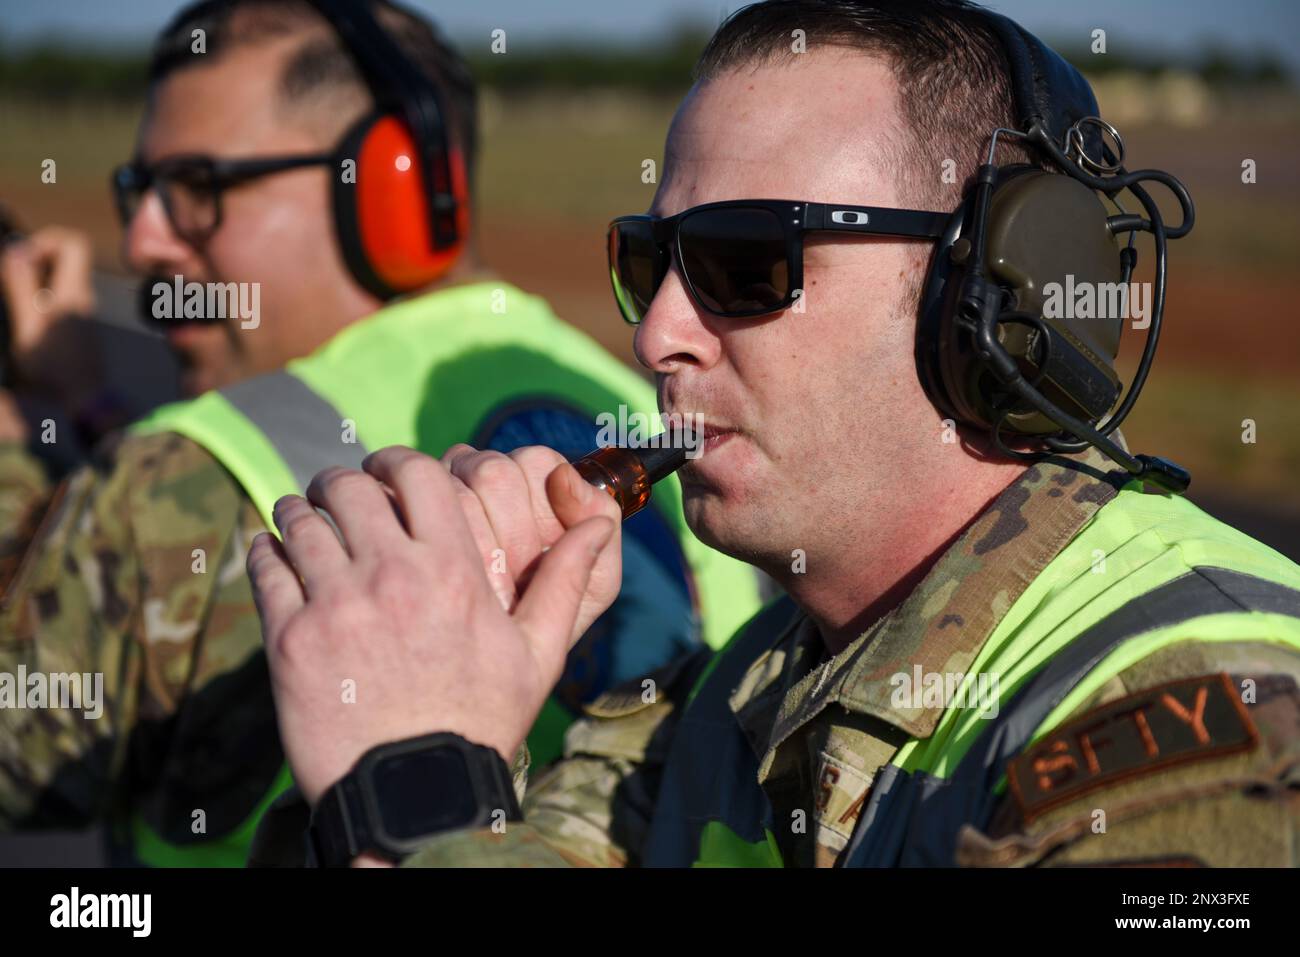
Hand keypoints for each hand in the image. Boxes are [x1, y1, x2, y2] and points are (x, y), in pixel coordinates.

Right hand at [0, 226, 101, 409]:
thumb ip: (21, 287)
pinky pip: (60, 293)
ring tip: (15, 297)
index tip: (22, 257)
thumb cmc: (53, 365)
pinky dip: (41, 293)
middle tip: (13, 275)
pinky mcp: (78, 320)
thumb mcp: (27, 325)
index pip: (74, 243)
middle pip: (66, 256)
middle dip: (36, 256)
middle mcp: (83, 295)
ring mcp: (82, 308)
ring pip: (62, 275)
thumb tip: (16, 251)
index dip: (46, 239)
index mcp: (72, 291)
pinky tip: (26, 313)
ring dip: (35, 276)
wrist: (83, 395)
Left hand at [246, 444, 621, 808]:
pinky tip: (274, 553)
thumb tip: (602, 526)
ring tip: (301, 520)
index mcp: (452, 570)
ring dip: (299, 512)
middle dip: (339, 482)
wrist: (416, 796)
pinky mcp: (291, 639)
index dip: (395, 461)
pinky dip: (266, 550)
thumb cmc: (480, 724)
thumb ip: (565, 581)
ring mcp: (336, 606)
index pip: (415, 473)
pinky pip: (266, 567)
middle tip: (335, 493)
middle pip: (349, 488)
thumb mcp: (537, 654)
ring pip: (300, 522)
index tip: (385, 471)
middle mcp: (391, 576)